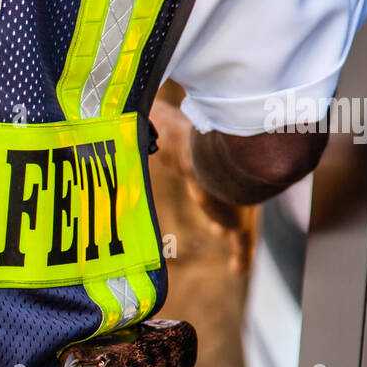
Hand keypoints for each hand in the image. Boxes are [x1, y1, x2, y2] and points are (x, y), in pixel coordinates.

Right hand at [150, 97, 255, 274]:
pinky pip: (243, 243)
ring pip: (235, 220)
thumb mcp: (156, 121)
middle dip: (218, 206)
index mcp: (202, 161)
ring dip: (231, 230)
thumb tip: (124, 96)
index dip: (200, 176)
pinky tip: (240, 269)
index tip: (198, 183)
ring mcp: (233, 203)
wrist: (211, 158)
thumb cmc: (183, 140)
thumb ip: (143, 110)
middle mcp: (221, 182)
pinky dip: (241, 256)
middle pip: (221, 195)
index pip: (202, 168)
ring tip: (230, 246)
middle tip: (215, 220)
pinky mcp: (238, 223)